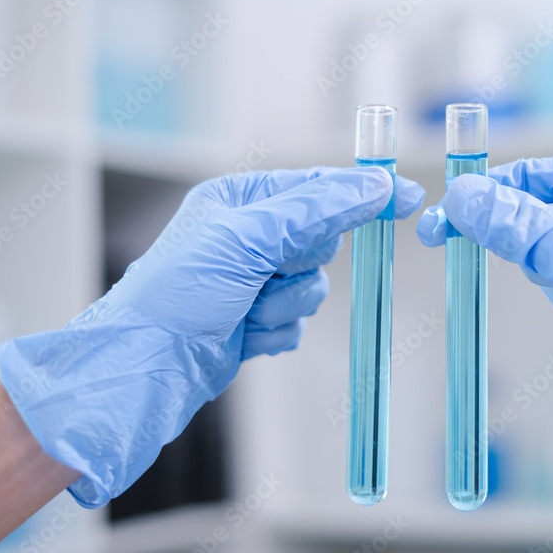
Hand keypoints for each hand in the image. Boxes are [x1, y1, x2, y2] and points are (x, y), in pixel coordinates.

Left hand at [0, 167, 424, 506]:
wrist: (146, 368)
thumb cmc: (178, 293)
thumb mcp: (249, 238)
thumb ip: (316, 208)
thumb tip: (373, 184)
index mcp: (242, 199)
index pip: (318, 187)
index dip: (361, 193)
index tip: (406, 196)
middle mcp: (248, 236)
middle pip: (322, 241)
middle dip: (300, 267)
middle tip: (267, 275)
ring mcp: (253, 280)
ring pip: (315, 287)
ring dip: (286, 306)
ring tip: (247, 312)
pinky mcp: (256, 320)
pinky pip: (299, 323)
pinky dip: (277, 332)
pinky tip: (243, 335)